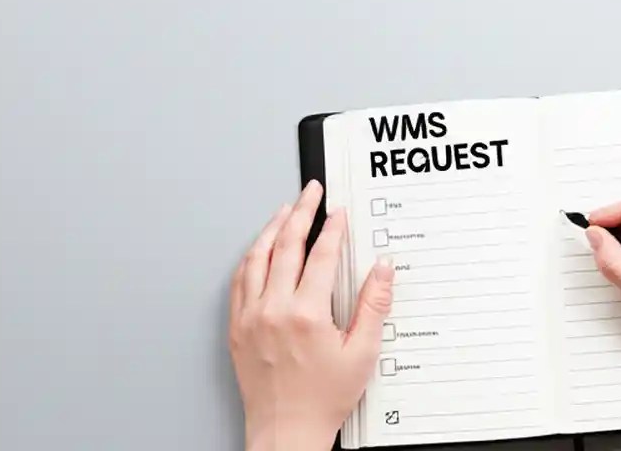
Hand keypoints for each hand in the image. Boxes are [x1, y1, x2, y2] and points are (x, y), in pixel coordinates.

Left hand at [228, 181, 394, 450]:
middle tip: (311, 193)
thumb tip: (383, 268)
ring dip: (272, 229)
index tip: (338, 212)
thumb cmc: (322, 400)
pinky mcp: (237, 328)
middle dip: (301, 213)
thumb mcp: (362, 353)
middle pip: (285, 246)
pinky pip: (239, 281)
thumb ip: (374, 304)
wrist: (285, 432)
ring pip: (256, 258)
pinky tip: (259, 250)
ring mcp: (250, 318)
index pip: (321, 255)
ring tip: (284, 211)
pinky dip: (250, 258)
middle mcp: (273, 310)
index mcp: (306, 314)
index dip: (332, 228)